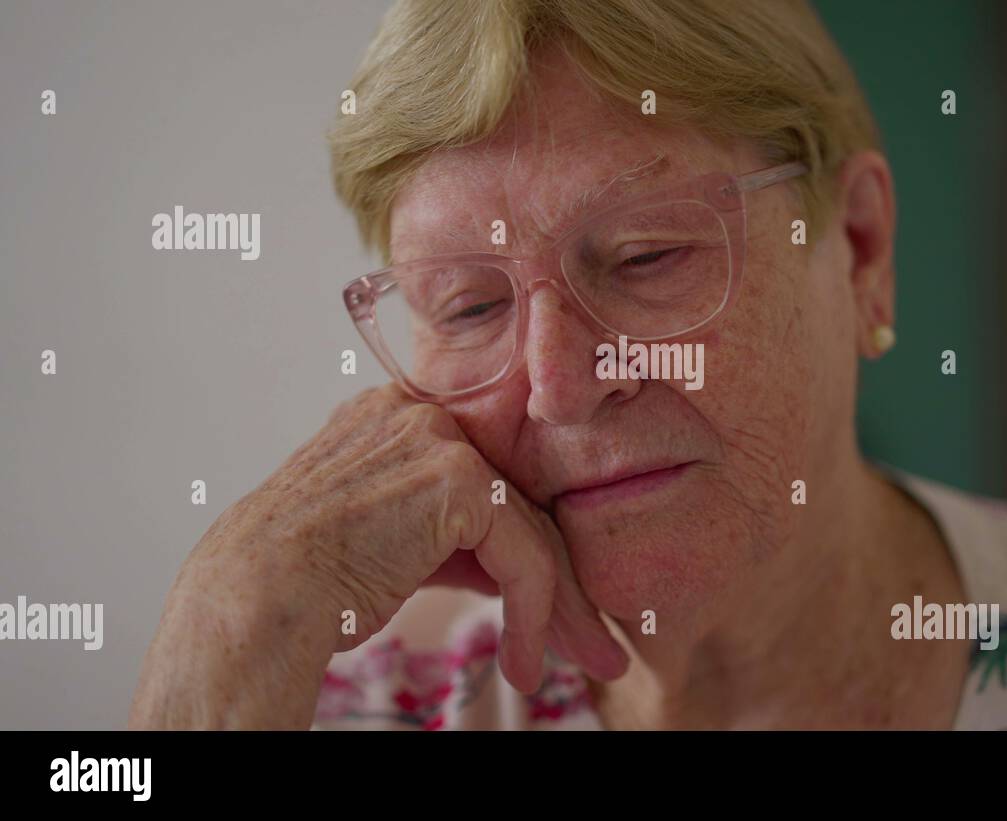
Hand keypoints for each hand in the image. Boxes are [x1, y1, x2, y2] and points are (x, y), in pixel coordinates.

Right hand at [130, 383, 627, 727]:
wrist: (257, 599)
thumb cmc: (303, 582)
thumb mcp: (385, 544)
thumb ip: (445, 538)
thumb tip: (510, 568)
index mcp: (394, 417)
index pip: (485, 486)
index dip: (524, 551)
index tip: (555, 607)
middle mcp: (419, 415)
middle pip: (515, 507)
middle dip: (559, 585)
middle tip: (595, 643)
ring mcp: (440, 441)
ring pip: (529, 534)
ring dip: (560, 610)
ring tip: (587, 661)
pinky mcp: (461, 481)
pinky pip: (523, 556)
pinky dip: (532, 616)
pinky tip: (523, 662)